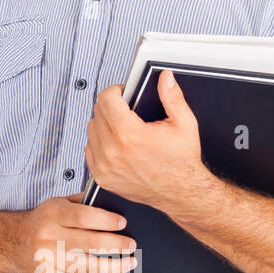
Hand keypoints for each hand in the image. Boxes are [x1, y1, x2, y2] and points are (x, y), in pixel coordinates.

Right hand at [9, 193, 137, 272]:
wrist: (11, 243)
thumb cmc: (42, 222)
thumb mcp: (57, 204)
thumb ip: (82, 202)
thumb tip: (114, 203)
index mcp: (51, 215)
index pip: (82, 216)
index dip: (105, 220)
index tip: (122, 223)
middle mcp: (47, 237)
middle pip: (87, 243)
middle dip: (115, 245)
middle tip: (131, 246)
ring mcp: (46, 260)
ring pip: (85, 267)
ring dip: (112, 267)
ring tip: (129, 264)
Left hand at [84, 69, 212, 216]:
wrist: (181, 193)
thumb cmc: (182, 162)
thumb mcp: (184, 124)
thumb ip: (172, 97)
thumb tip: (166, 78)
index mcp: (130, 135)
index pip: (106, 99)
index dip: (116, 91)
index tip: (123, 93)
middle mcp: (113, 151)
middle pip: (97, 112)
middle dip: (111, 106)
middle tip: (126, 110)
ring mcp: (104, 166)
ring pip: (91, 130)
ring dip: (103, 124)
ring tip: (122, 127)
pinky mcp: (101, 177)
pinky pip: (90, 149)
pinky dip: (99, 143)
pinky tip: (116, 144)